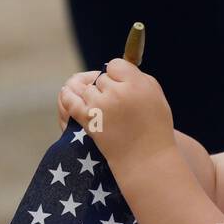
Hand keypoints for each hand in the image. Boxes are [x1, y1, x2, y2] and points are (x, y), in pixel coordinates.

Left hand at [59, 59, 174, 170]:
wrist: (148, 158)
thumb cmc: (154, 127)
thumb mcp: (155, 96)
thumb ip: (137, 78)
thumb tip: (115, 68)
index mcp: (136, 84)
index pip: (115, 65)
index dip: (116, 74)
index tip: (119, 83)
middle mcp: (118, 92)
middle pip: (100, 78)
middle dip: (105, 87)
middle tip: (112, 101)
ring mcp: (101, 106)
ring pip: (87, 90)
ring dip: (90, 96)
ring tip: (98, 105)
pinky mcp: (89, 121)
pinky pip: (71, 102)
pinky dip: (68, 97)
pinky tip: (67, 94)